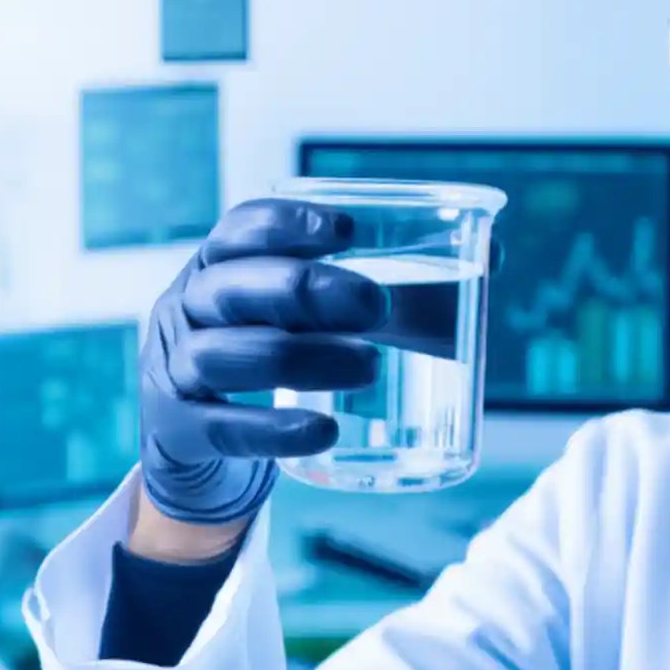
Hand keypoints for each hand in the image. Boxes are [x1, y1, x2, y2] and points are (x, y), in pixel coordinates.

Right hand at [139, 199, 386, 525]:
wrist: (199, 445)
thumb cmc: (275, 353)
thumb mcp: (309, 313)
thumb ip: (393, 285)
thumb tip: (492, 256)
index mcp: (221, 265)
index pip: (241, 229)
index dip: (289, 224)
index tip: (349, 231)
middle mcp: (189, 306)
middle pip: (237, 286)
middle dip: (307, 289)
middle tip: (376, 305)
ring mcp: (176, 368)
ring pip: (227, 354)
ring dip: (304, 358)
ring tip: (370, 365)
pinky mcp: (181, 430)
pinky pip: (224, 427)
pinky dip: (276, 429)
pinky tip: (325, 429)